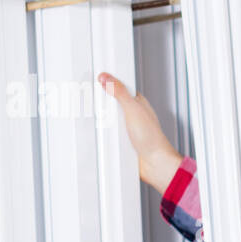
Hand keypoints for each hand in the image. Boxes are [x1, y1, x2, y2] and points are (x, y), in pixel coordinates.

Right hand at [97, 71, 181, 192]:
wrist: (154, 163)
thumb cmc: (152, 139)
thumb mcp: (133, 109)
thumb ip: (120, 92)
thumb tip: (106, 78)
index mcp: (137, 102)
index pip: (118, 88)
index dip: (106, 84)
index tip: (92, 80)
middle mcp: (131, 114)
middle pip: (109, 104)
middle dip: (99, 103)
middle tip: (86, 100)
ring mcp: (125, 128)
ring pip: (106, 120)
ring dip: (99, 120)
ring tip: (87, 117)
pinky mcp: (121, 140)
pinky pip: (106, 134)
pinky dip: (101, 134)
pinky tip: (96, 133)